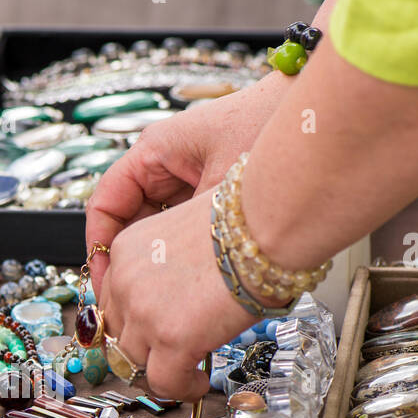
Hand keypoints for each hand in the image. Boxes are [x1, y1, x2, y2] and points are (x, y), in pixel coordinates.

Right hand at [84, 77, 284, 288]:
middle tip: (130, 301)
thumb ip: (185, 229)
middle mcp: (164, 164)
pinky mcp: (209, 192)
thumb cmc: (269, 127)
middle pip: (127, 222)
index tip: (104, 280)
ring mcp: (187, 178)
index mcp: (153, 151)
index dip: (99, 246)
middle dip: (125, 263)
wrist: (317, 116)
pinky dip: (181, 257)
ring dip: (156, 264)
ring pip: (154, 231)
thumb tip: (162, 277)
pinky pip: (181, 230)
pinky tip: (189, 280)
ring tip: (159, 296)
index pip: (106, 204)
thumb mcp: (218, 187)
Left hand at [97, 192, 259, 400]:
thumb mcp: (185, 232)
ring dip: (159, 373)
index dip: (133, 324)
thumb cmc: (241, 224)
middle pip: (117, 335)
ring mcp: (143, 311)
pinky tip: (199, 382)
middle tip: (165, 359)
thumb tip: (180, 295)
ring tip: (186, 374)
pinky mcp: (171, 338)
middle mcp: (125, 280)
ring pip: (133, 363)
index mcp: (125, 249)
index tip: (151, 335)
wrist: (262, 227)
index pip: (112, 301)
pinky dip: (180, 390)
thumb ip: (170, 264)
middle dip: (141, 352)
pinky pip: (163, 383)